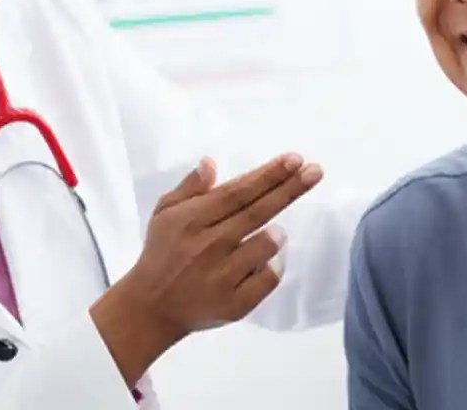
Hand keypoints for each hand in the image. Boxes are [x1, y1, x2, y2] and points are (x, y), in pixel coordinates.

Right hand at [90, 153, 323, 385]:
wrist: (152, 307)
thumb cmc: (162, 252)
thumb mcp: (165, 213)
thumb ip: (190, 188)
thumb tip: (211, 162)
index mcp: (193, 220)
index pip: (238, 192)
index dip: (268, 175)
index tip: (294, 159)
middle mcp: (210, 245)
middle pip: (258, 211)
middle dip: (289, 188)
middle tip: (315, 171)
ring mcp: (224, 276)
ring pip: (268, 245)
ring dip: (276, 234)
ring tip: (273, 232)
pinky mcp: (236, 303)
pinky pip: (270, 277)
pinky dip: (272, 266)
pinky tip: (263, 261)